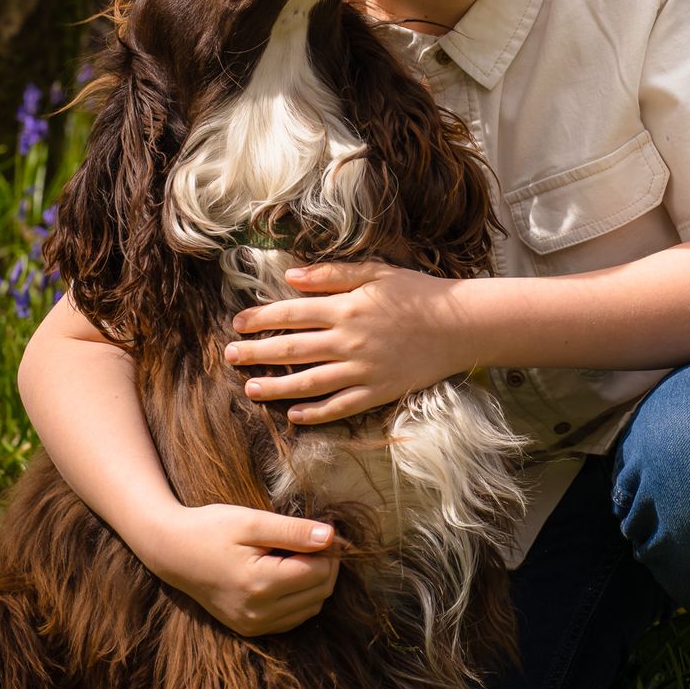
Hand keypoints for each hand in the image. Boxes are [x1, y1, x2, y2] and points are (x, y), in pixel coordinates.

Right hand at [145, 503, 339, 635]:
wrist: (173, 552)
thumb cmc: (211, 529)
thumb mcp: (252, 521)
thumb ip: (293, 531)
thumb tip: (331, 537)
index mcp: (260, 584)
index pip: (320, 572)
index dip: (330, 548)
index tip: (324, 527)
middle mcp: (259, 613)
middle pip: (320, 592)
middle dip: (328, 564)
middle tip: (318, 538)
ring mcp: (253, 625)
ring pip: (311, 608)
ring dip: (317, 582)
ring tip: (303, 554)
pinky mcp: (250, 629)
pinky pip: (293, 618)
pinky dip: (302, 597)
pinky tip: (291, 574)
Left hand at [224, 260, 469, 423]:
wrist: (460, 325)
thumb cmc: (418, 293)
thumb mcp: (376, 272)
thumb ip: (332, 274)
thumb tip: (291, 277)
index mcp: (346, 307)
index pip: (292, 314)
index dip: (260, 318)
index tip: (237, 324)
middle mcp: (349, 341)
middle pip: (292, 349)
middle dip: (257, 353)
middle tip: (229, 357)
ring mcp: (363, 370)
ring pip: (309, 383)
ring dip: (276, 387)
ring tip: (250, 389)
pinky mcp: (378, 392)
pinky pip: (340, 407)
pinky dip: (315, 414)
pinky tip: (294, 416)